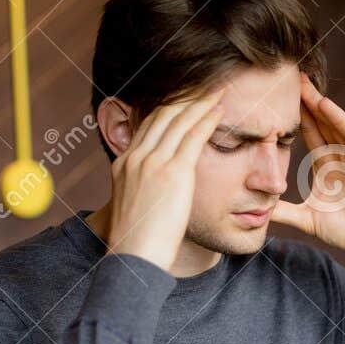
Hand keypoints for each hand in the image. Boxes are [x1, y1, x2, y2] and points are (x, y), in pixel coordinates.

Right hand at [105, 89, 223, 269]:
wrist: (134, 257)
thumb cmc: (137, 245)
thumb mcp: (134, 210)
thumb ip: (144, 193)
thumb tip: (155, 196)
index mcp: (124, 165)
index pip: (147, 126)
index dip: (167, 109)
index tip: (183, 100)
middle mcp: (136, 158)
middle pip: (161, 116)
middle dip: (184, 98)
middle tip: (203, 86)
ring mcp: (152, 163)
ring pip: (178, 120)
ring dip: (200, 102)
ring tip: (216, 91)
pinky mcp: (173, 172)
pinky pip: (193, 136)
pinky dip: (207, 119)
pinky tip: (220, 110)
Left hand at [271, 73, 344, 255]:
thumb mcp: (307, 219)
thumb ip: (283, 212)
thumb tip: (257, 210)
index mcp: (327, 164)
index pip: (310, 133)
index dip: (296, 116)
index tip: (277, 98)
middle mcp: (342, 155)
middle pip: (322, 122)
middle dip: (306, 101)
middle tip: (289, 78)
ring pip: (336, 123)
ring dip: (320, 104)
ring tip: (304, 85)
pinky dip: (340, 119)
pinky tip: (325, 104)